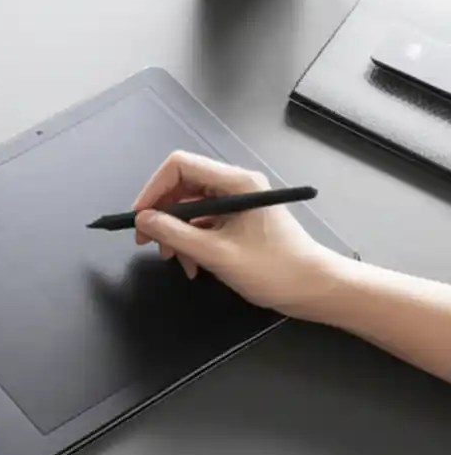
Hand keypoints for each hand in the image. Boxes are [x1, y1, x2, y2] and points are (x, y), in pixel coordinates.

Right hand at [131, 151, 339, 317]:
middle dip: (162, 215)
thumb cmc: (274, 269)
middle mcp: (235, 184)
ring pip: (189, 207)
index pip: (180, 165)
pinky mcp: (238, 219)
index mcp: (236, 182)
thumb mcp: (217, 253)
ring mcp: (237, 201)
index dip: (153, 188)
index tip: (140, 217)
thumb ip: (176, 234)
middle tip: (148, 243)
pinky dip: (191, 241)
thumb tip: (142, 220)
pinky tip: (192, 265)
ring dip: (176, 233)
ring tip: (175, 261)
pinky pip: (202, 222)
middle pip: (182, 186)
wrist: (315, 288)